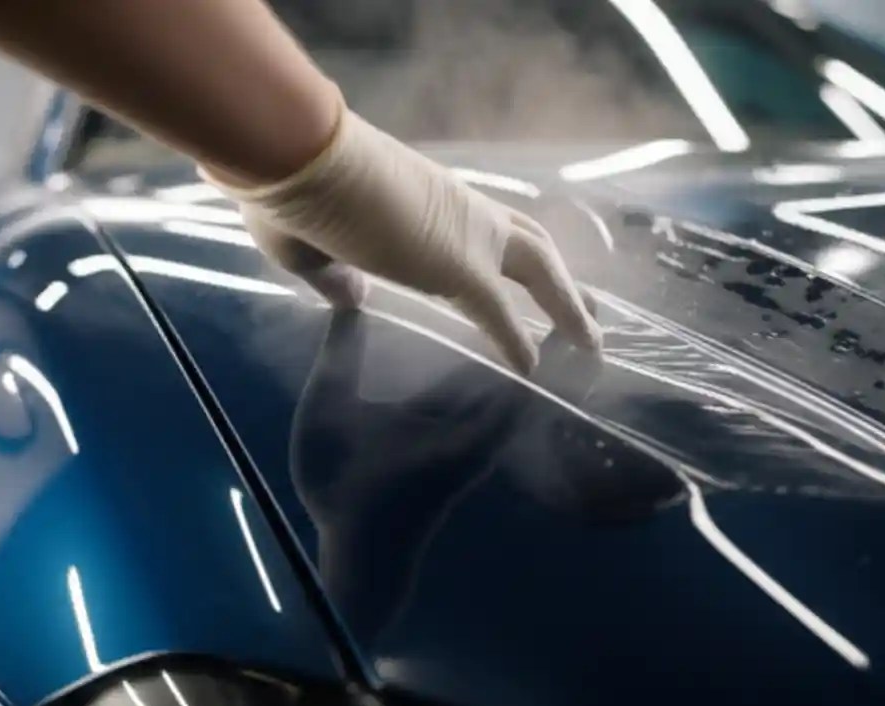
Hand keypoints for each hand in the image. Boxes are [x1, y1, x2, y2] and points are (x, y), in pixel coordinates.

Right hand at [203, 105, 602, 373]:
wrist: (299, 157)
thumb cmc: (294, 189)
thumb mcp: (311, 243)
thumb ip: (336, 274)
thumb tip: (351, 296)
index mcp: (424, 199)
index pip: (479, 227)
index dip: (502, 255)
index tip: (519, 283)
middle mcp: (458, 209)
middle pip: (530, 242)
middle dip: (562, 278)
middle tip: (591, 310)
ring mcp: (466, 232)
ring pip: (540, 267)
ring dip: (568, 305)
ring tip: (590, 345)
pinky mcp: (460, 267)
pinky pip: (502, 314)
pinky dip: (520, 342)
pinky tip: (535, 369)